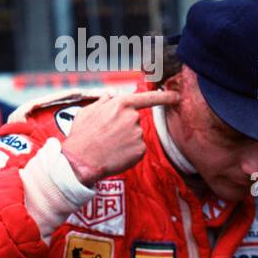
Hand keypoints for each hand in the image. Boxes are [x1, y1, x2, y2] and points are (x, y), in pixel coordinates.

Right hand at [61, 90, 179, 186]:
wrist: (80, 161)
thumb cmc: (82, 136)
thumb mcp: (87, 111)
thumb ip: (103, 101)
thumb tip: (110, 96)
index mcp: (121, 104)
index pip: (147, 98)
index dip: (164, 97)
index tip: (176, 96)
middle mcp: (133, 117)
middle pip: (134, 121)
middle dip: (123, 127)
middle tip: (107, 136)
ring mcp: (137, 134)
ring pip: (135, 136)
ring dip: (125, 141)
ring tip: (108, 146)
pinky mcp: (140, 151)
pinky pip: (136, 150)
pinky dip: (127, 153)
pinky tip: (115, 155)